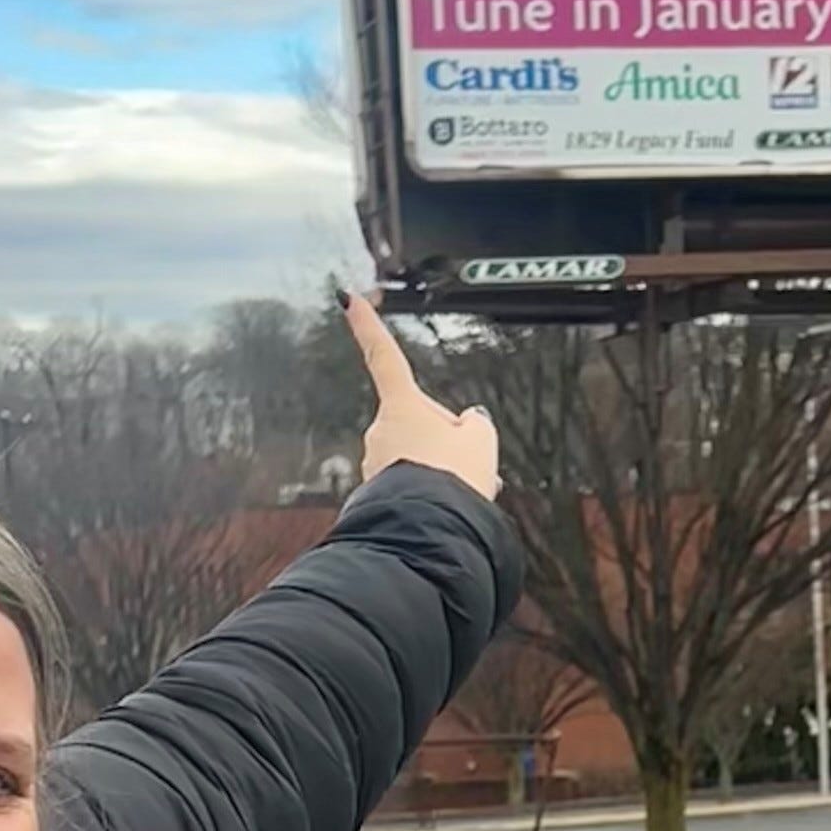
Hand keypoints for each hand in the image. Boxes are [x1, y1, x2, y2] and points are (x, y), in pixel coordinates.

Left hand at [346, 293, 497, 499]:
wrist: (433, 531)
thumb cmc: (453, 481)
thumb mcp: (481, 440)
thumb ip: (475, 423)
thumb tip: (469, 422)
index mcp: (402, 404)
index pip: (384, 356)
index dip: (367, 325)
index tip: (348, 299)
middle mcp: (380, 429)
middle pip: (416, 421)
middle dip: (438, 437)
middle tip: (463, 461)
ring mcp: (375, 461)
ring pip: (413, 455)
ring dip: (435, 467)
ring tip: (456, 488)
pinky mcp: (376, 491)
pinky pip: (406, 482)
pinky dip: (424, 489)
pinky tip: (442, 505)